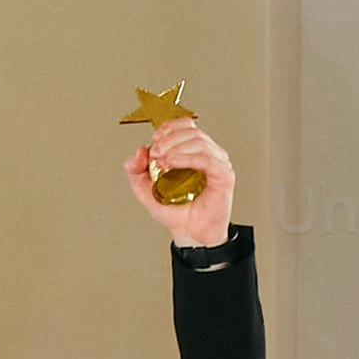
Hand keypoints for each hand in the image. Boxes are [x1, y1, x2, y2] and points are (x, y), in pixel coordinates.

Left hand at [126, 117, 235, 250]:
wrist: (188, 234)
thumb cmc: (175, 211)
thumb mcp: (145, 189)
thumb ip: (135, 170)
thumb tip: (139, 150)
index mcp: (192, 151)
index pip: (185, 125)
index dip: (168, 127)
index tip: (154, 140)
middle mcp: (206, 154)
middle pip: (191, 130)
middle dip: (169, 139)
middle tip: (156, 153)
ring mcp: (217, 163)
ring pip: (199, 141)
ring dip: (177, 147)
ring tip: (163, 161)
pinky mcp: (223, 175)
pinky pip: (208, 159)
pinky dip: (188, 157)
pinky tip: (174, 163)